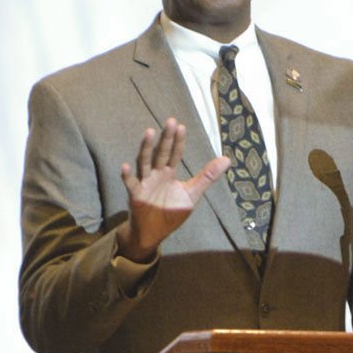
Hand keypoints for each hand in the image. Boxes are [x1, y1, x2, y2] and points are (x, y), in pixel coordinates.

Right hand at [117, 118, 229, 261]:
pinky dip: (126, 176)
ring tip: (150, 132)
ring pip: (144, 163)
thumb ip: (207, 177)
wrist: (153, 232)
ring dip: (146, 148)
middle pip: (161, 153)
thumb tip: (227, 159)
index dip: (178, 141)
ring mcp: (145, 183)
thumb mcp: (192, 194)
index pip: (175, 154)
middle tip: (170, 121)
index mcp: (169, 173)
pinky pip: (130, 184)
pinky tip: (125, 166)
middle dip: (166, 138)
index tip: (181, 126)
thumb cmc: (171, 211)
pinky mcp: (135, 195)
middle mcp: (156, 174)